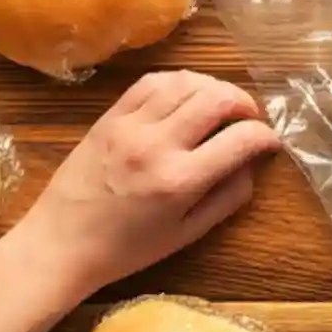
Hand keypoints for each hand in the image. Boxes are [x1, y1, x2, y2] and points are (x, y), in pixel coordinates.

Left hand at [7, 71, 281, 300]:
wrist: (61, 243)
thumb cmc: (126, 249)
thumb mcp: (186, 234)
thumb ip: (226, 199)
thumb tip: (251, 167)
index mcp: (180, 181)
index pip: (240, 140)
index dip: (266, 136)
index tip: (271, 142)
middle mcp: (157, 145)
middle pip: (216, 99)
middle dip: (244, 103)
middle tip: (249, 119)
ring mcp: (130, 125)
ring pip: (186, 82)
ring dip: (213, 87)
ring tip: (221, 104)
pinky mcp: (109, 116)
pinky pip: (151, 82)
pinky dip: (178, 82)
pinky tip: (186, 96)